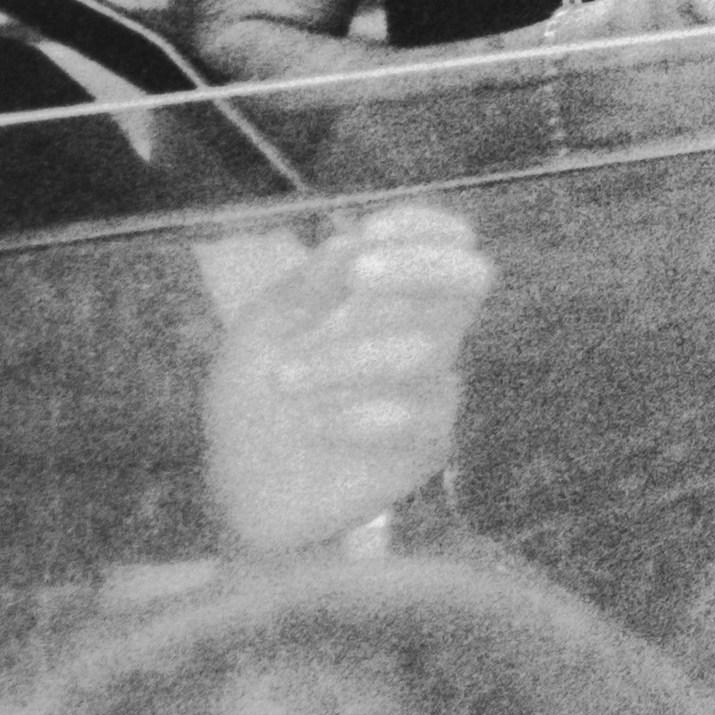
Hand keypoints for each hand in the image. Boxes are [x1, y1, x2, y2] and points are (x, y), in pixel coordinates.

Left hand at [195, 205, 493, 557]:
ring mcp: (432, 390)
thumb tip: (349, 240)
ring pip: (422, 351)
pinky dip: (355, 414)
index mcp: (389, 298)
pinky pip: (414, 417)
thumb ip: (305, 289)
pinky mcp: (429, 445)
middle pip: (472, 279)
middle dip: (421, 266)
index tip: (370, 230)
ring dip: (343, 358)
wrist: (242, 488)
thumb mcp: (262, 332)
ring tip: (282, 379)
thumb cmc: (256, 397)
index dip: (423, 227)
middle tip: (357, 275)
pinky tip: (312, 425)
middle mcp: (424, 334)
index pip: (444, 243)